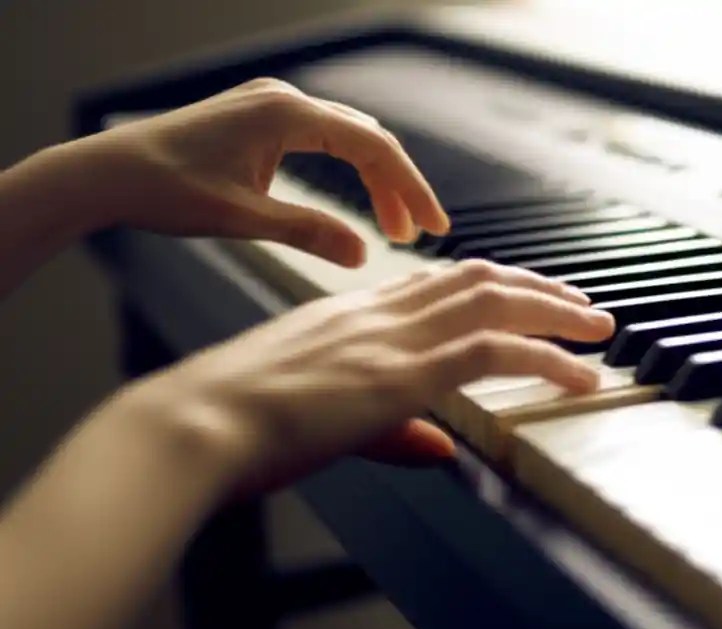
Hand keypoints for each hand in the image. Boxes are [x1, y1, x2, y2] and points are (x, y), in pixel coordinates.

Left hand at [71, 77, 447, 266]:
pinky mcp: (260, 118)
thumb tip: (363, 255)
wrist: (107, 173)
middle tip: (419, 235)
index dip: (411, 189)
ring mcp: (271, 105)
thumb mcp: (244, 219)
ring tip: (392, 228)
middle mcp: (284, 99)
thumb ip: (308, 233)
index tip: (435, 227)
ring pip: (347, 137)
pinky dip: (348, 169)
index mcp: (286, 114)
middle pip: (367, 139)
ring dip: (374, 181)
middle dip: (398, 188)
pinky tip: (356, 201)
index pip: (374, 147)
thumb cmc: (165, 190)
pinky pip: (323, 138)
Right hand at [110, 259, 613, 500]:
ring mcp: (392, 338)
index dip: (493, 285)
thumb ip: (389, 430)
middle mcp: (377, 312)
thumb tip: (439, 450)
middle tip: (584, 307)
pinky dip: (547, 358)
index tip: (529, 295)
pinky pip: (495, 350)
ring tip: (599, 331)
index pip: (439, 283)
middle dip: (539, 289)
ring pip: (497, 302)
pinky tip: (580, 376)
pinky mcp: (402, 373)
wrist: (193, 424)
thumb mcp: (318, 422)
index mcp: (351, 314)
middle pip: (479, 279)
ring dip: (557, 313)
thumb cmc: (232, 427)